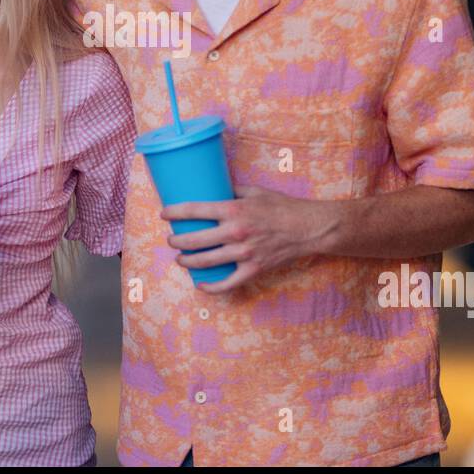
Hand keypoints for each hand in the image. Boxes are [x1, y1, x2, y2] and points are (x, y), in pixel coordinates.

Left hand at [160, 184, 339, 293]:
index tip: (164, 214)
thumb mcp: (255, 191)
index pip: (195, 211)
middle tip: (171, 239)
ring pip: (205, 262)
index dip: (174, 212)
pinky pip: (227, 283)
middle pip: (194, 239)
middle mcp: (235, 232)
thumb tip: (213, 187)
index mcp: (234, 210)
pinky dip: (211, 287)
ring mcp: (243, 254)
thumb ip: (232, 190)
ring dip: (187, 261)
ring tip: (180, 258)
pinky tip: (201, 284)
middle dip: (177, 240)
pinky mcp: (253, 270)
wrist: (308, 227)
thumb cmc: (282, 206)